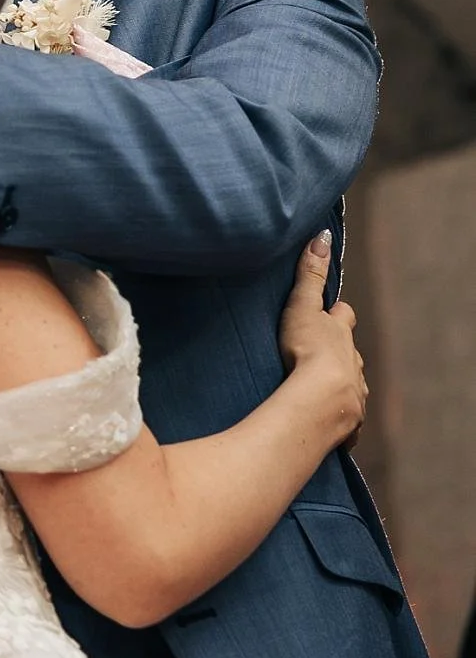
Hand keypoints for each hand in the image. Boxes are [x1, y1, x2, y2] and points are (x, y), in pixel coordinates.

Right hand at [278, 231, 364, 447]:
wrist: (321, 399)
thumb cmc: (308, 349)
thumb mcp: (303, 307)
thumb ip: (310, 275)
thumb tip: (323, 236)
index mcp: (341, 334)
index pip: (344, 317)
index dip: (338, 314)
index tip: (331, 311)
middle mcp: (353, 362)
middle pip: (350, 351)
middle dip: (339, 349)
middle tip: (321, 349)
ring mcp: (353, 390)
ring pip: (350, 382)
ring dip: (339, 381)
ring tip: (320, 386)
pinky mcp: (348, 418)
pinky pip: (346, 415)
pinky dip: (339, 414)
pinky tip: (329, 421)